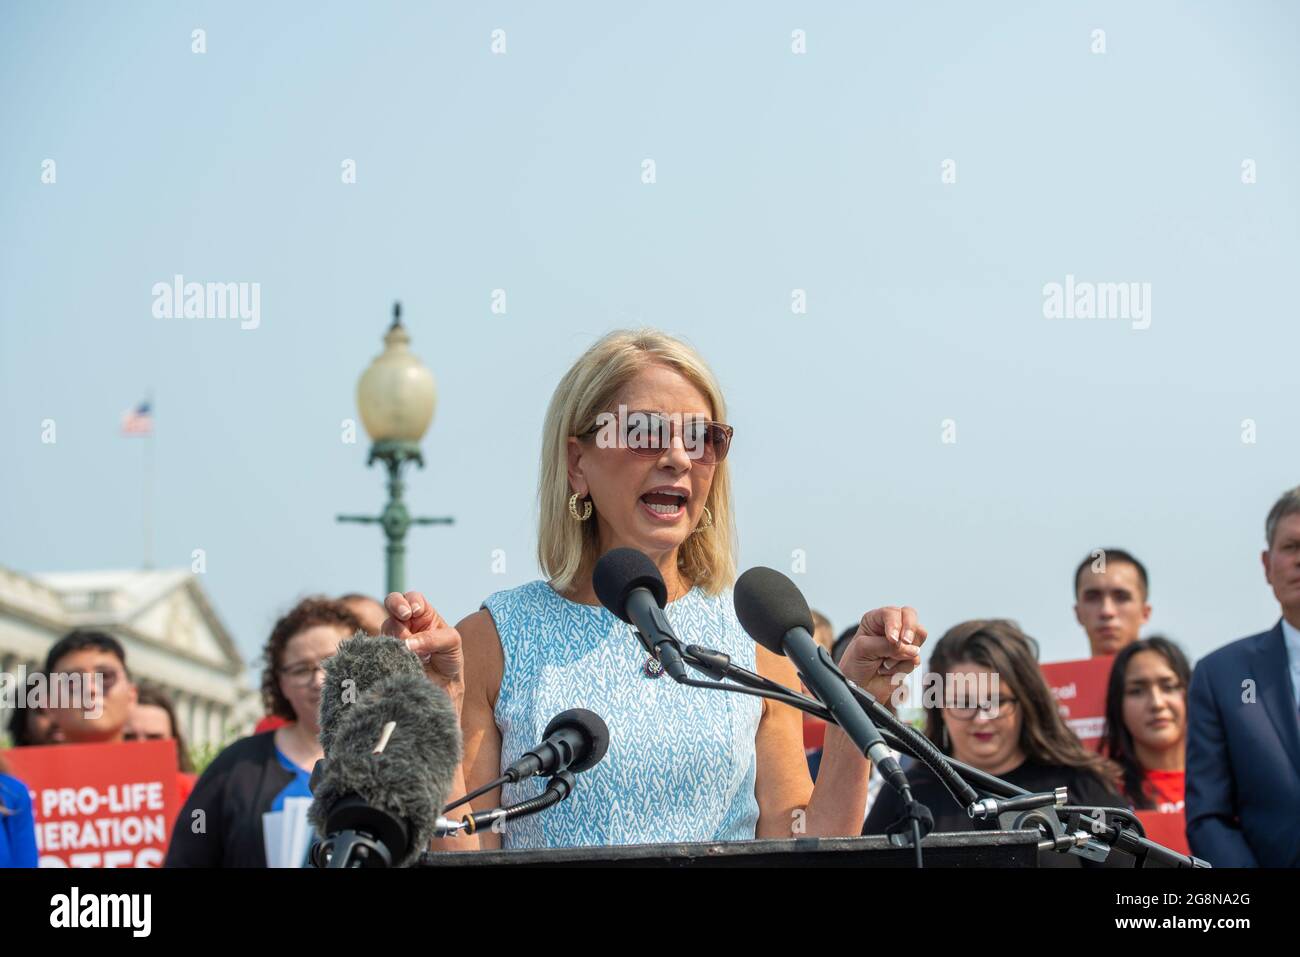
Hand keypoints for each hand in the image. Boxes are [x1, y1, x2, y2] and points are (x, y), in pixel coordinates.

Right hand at [381, 590, 463, 709]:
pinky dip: (389, 651)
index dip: (410, 600)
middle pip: (393, 605)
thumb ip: (433, 638)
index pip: (412, 598)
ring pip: (386, 627)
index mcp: (422, 614)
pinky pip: (379, 647)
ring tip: (413, 652)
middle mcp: (405, 622)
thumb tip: (408, 644)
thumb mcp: (451, 643)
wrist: (442, 686)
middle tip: (405, 616)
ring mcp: (393, 637)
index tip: (414, 611)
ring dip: (399, 636)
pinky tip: (401, 660)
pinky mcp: (385, 653)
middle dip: (397, 606)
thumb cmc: (448, 659)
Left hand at [839, 606, 926, 705]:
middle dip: (909, 630)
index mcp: (876, 619)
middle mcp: (892, 626)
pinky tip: (888, 670)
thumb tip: (913, 650)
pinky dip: (901, 668)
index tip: (892, 639)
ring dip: (900, 654)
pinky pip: (915, 659)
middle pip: (911, 616)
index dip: (895, 624)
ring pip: (917, 638)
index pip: (892, 613)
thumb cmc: (856, 664)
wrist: (859, 687)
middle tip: (905, 642)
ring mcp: (903, 642)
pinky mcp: (910, 657)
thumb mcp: (863, 649)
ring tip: (884, 663)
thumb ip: (886, 646)